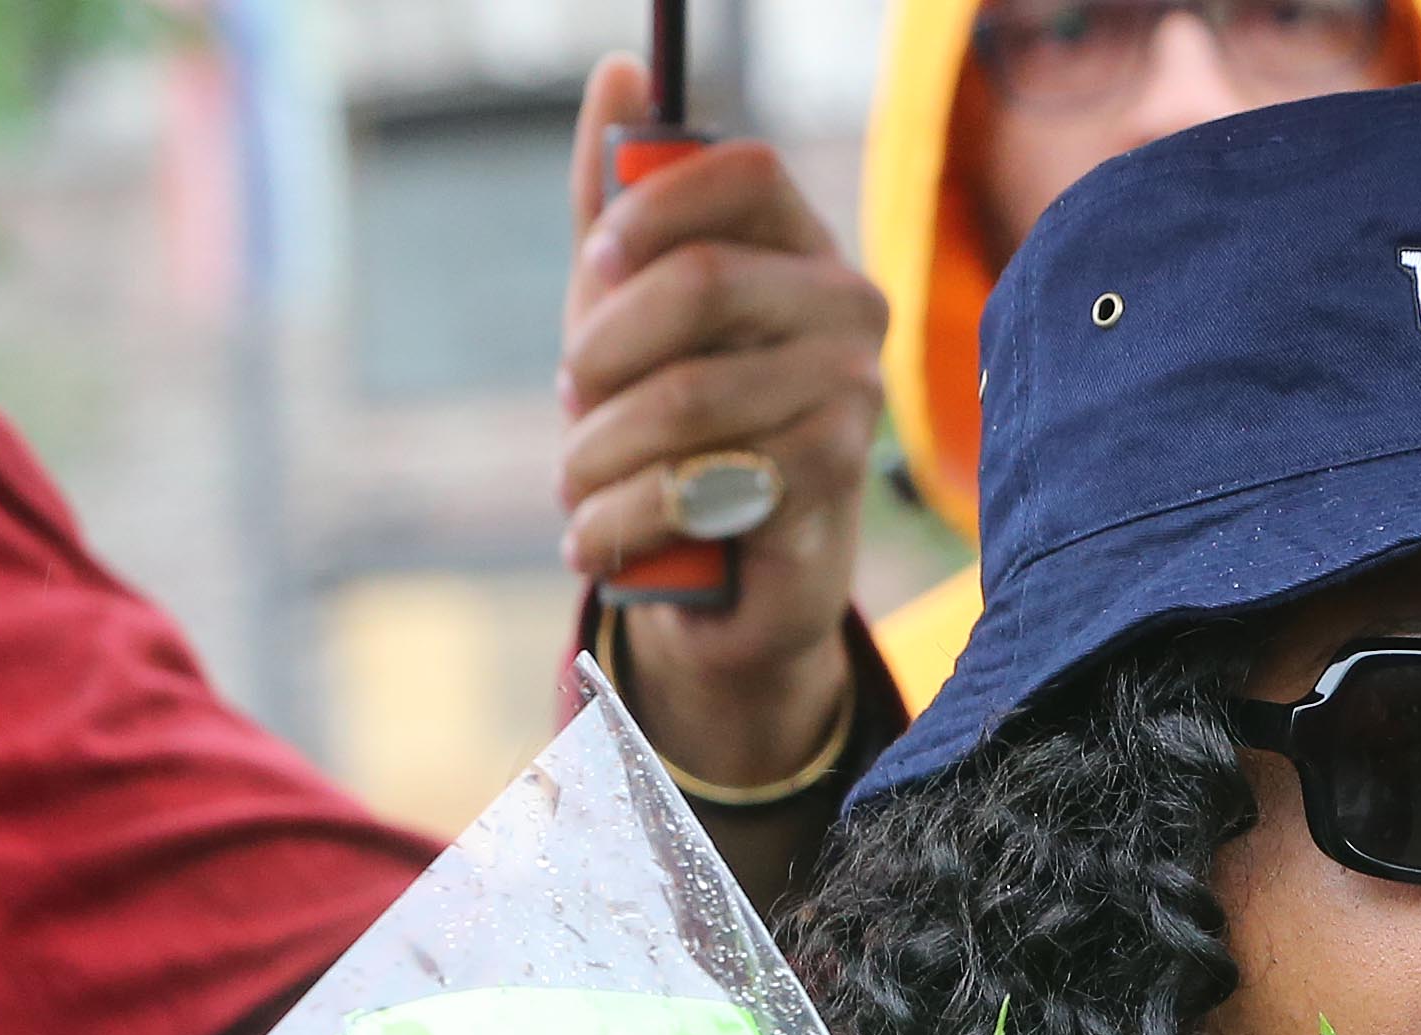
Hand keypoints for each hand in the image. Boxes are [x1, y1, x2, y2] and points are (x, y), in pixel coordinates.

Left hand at [559, 54, 887, 789]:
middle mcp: (849, 312)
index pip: (744, 172)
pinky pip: (706, 481)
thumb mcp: (629, 310)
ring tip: (572, 485)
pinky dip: (625, 514)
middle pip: (703, 283)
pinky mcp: (834, 484)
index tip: (595, 263)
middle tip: (567, 401)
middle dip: (604, 350)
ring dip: (600, 450)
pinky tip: (594, 538)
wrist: (727, 577)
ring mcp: (854, 398)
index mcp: (804, 249)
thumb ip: (618, 200)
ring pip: (692, 396)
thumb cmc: (680, 428)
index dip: (653, 206)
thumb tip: (619, 71)